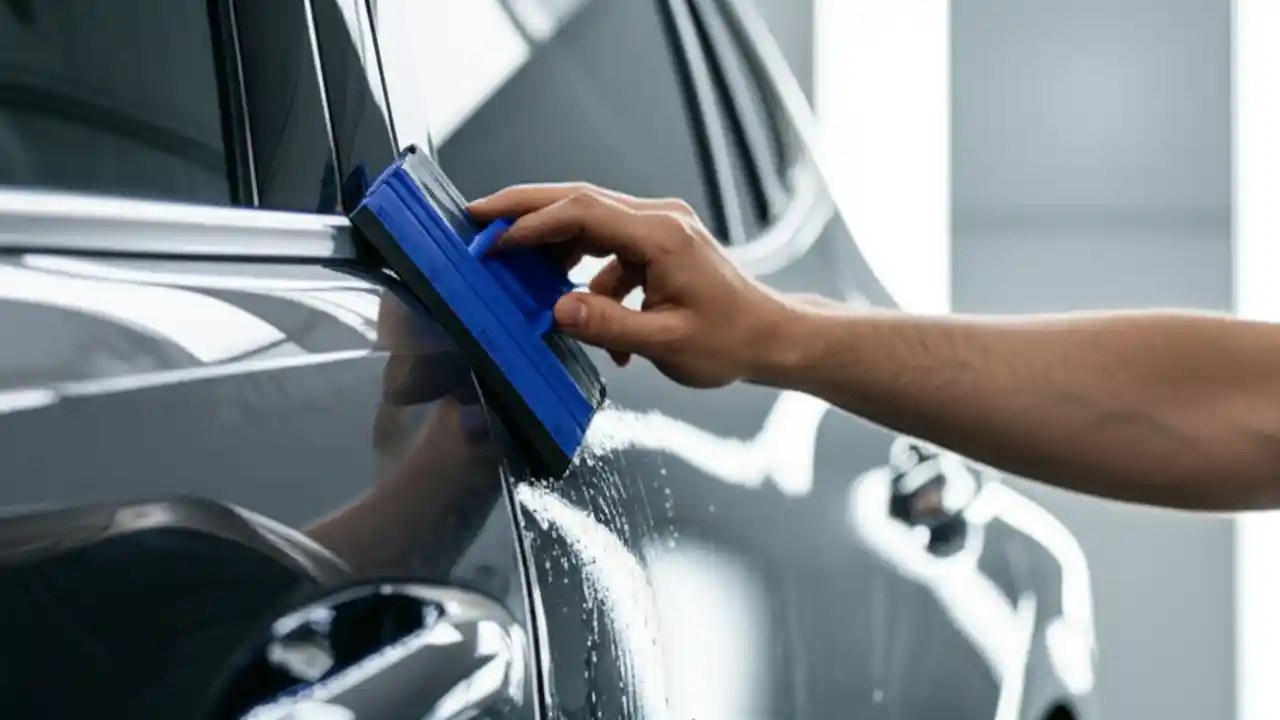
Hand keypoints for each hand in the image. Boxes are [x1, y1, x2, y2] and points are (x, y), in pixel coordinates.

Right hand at [469, 183, 795, 387]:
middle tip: (476, 215)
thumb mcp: (666, 343)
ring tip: (521, 274)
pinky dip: (590, 279)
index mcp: (661, 236)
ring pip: (589, 223)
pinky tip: (593, 318)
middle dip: (525, 208)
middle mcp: (659, 220)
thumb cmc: (730, 341)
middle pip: (579, 200)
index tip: (491, 238)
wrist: (771, 338)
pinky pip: (609, 251)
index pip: (582, 211)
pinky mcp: (659, 245)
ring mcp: (660, 228)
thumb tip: (557, 310)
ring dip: (554, 248)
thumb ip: (608, 326)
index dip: (531, 223)